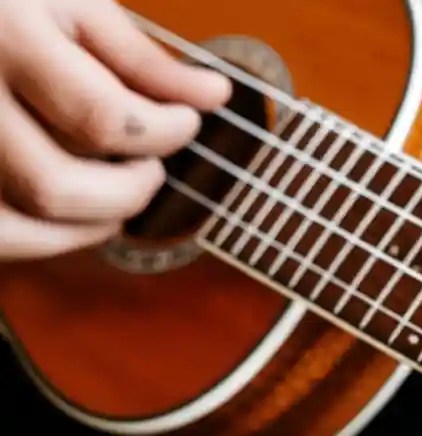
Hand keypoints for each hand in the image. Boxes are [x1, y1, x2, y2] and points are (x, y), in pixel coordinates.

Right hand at [0, 0, 230, 259]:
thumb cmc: (12, 6)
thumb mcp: (76, 7)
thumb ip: (142, 57)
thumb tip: (215, 95)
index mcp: (7, 38)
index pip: (102, 116)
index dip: (164, 132)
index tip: (187, 121)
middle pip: (54, 186)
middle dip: (127, 191)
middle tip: (151, 168)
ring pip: (18, 227)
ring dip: (88, 226)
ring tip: (118, 192)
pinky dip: (44, 239)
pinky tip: (75, 212)